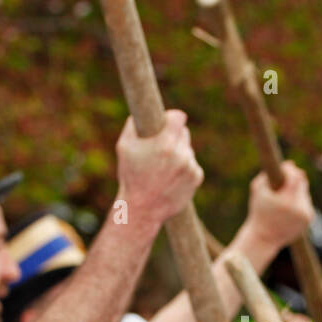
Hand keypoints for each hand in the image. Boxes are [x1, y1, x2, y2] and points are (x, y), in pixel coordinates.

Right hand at [115, 110, 204, 230]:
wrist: (143, 209)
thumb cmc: (131, 177)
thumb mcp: (124, 147)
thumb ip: (132, 124)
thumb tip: (140, 111)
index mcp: (166, 144)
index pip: (179, 117)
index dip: (171, 117)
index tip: (167, 121)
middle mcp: (182, 154)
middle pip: (184, 132)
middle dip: (173, 136)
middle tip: (160, 146)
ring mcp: (191, 167)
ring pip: (188, 149)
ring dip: (178, 153)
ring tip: (162, 168)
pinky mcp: (197, 178)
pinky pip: (192, 164)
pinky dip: (184, 168)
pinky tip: (170, 177)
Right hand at [244, 162, 312, 251]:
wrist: (264, 238)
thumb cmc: (258, 212)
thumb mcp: (258, 189)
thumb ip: (269, 174)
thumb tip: (288, 164)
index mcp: (287, 201)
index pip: (296, 176)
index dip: (291, 169)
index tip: (286, 166)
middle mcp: (299, 208)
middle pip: (303, 182)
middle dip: (295, 177)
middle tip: (285, 177)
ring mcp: (306, 214)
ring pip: (304, 192)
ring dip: (296, 189)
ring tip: (283, 196)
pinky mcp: (309, 219)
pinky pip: (306, 202)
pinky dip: (298, 200)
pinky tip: (288, 206)